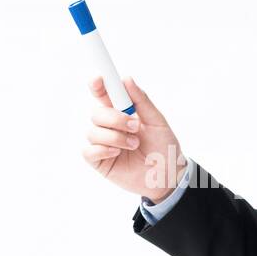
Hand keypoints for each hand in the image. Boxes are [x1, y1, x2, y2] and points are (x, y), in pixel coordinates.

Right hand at [82, 76, 186, 203]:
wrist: (168, 176)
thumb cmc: (164, 147)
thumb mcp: (157, 121)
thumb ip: (142, 101)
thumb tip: (126, 79)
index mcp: (122, 112)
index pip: (104, 95)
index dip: (98, 85)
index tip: (98, 79)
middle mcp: (110, 126)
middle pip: (96, 113)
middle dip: (114, 118)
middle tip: (134, 126)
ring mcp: (103, 144)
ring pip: (93, 132)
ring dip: (115, 136)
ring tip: (134, 144)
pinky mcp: (100, 161)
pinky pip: (88, 151)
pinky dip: (102, 149)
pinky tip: (117, 152)